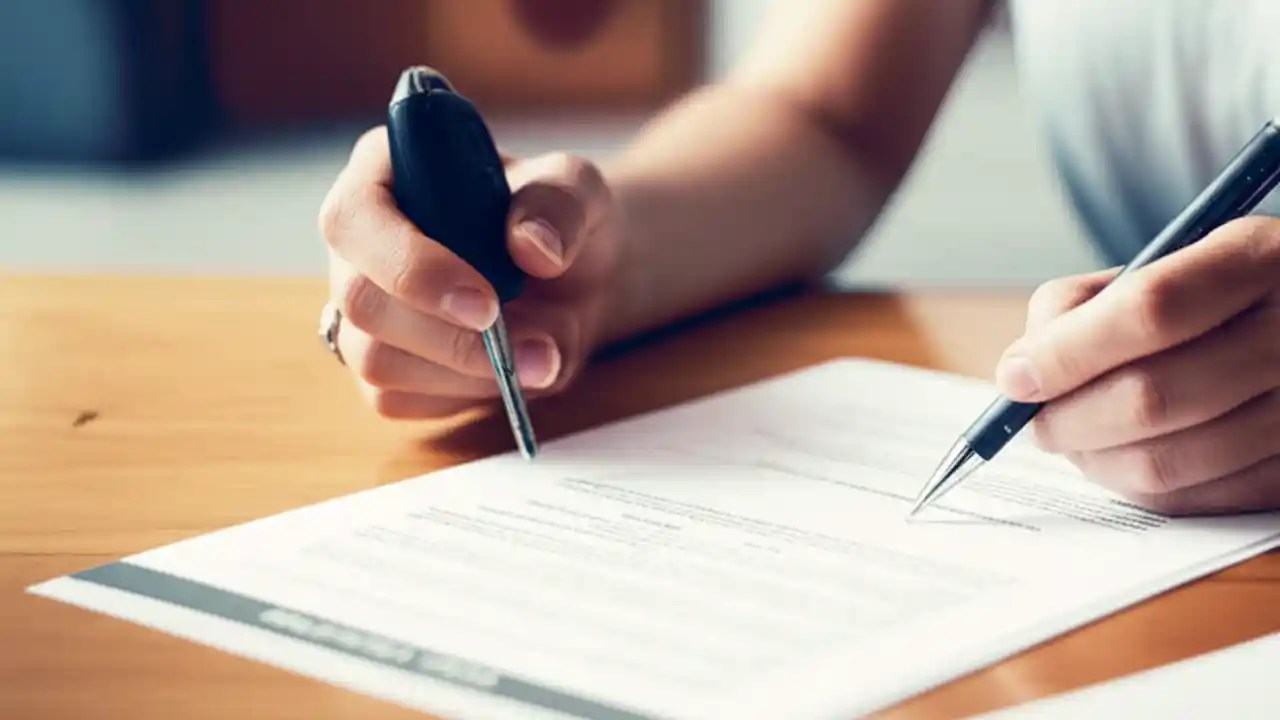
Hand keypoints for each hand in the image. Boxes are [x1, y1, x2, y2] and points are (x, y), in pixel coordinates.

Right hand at [319, 127, 622, 418]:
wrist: (577, 282)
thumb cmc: (561, 221)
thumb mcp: (579, 190)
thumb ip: (560, 204)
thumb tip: (533, 246)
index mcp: (382, 173)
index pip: (354, 219)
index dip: (411, 266)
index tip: (486, 302)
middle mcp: (357, 243)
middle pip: (360, 301)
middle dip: (447, 336)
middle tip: (531, 346)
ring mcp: (362, 310)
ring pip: (377, 361)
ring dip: (466, 371)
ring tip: (543, 357)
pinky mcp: (381, 366)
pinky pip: (399, 399)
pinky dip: (464, 393)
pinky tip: (510, 369)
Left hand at [998, 217, 1279, 514]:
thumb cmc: (1204, 295)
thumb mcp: (1158, 263)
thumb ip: (1081, 304)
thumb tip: (1021, 374)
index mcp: (1258, 259)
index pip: (1150, 310)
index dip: (1068, 352)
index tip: (1016, 378)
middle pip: (1152, 397)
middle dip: (1068, 419)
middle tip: (1036, 423)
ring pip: (1168, 461)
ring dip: (1094, 460)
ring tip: (1073, 441)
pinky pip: (1194, 499)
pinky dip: (1136, 486)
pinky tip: (1121, 457)